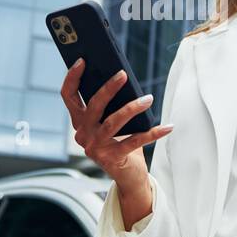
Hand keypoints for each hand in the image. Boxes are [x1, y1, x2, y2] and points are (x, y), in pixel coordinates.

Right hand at [60, 58, 173, 177]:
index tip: (82, 60)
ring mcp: (95, 148)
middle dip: (108, 88)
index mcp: (80, 122)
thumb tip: (122, 78)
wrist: (128, 176)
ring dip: (132, 108)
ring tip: (148, 99)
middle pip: (93, 106)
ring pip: (112, 122)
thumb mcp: (112, 122)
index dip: (72, 78)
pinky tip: (167, 127)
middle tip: (123, 74)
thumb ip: (112, 105)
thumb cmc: (121, 142)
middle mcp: (83, 134)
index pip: (68, 96)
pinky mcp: (112, 159)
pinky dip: (153, 133)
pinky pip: (134, 141)